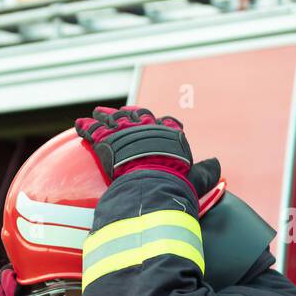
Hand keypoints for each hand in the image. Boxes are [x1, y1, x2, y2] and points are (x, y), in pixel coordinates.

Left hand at [75, 106, 194, 193]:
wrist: (153, 183)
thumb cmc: (176, 183)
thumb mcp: (197, 179)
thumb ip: (206, 172)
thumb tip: (216, 165)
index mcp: (169, 135)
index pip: (164, 124)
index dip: (157, 122)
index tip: (152, 120)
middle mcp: (147, 129)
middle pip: (136, 117)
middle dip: (129, 113)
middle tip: (121, 111)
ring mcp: (126, 132)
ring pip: (113, 119)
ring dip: (105, 115)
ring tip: (97, 113)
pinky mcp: (106, 140)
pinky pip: (93, 130)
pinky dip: (86, 126)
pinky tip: (78, 123)